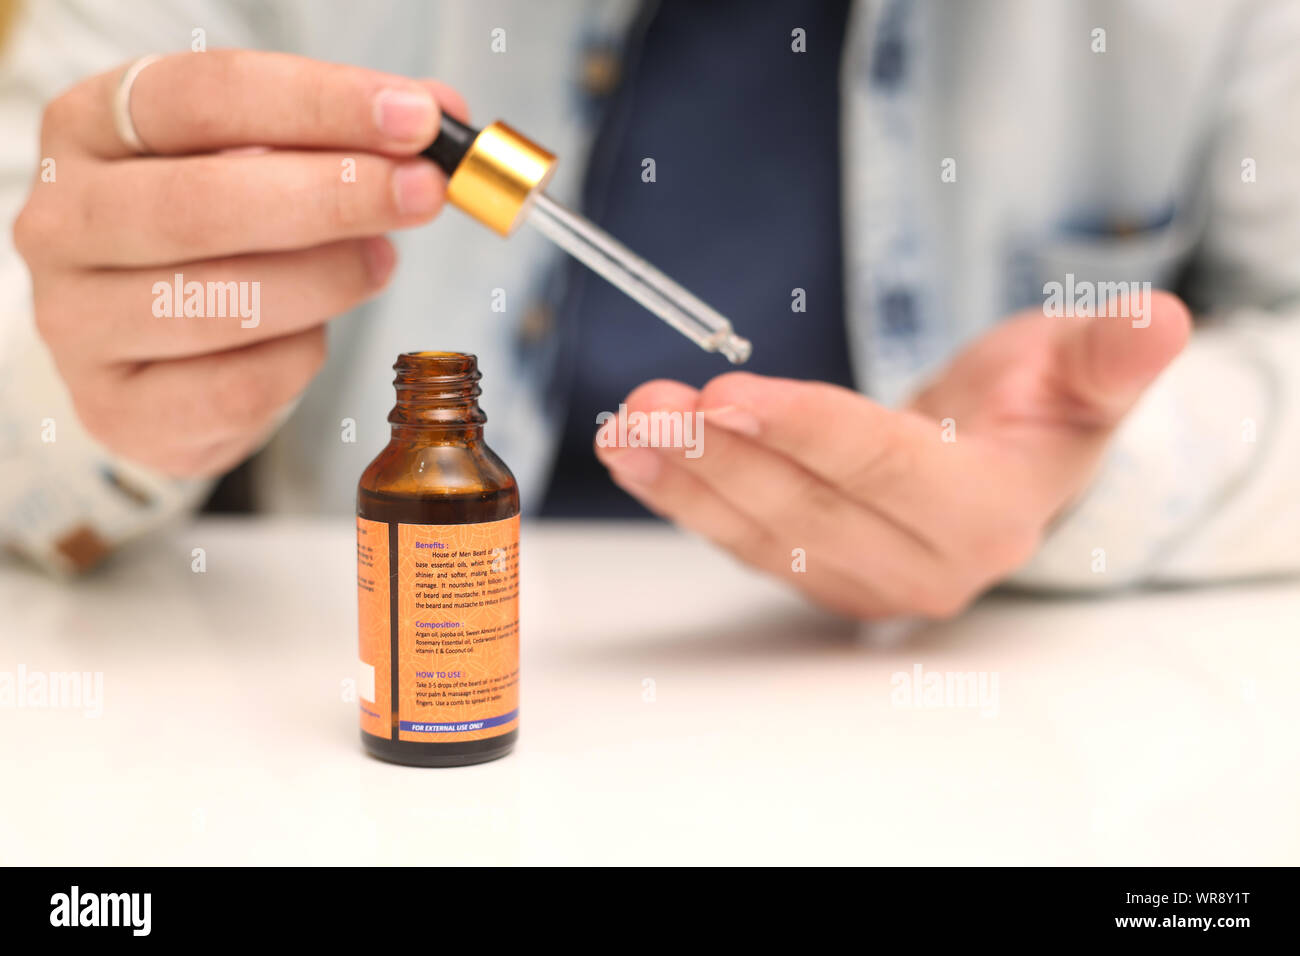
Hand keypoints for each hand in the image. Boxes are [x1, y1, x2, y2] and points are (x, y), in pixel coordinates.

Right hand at [13, 50, 463, 474]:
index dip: (321, 106)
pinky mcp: (117, 410)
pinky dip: (301, 358)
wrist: (155, 352)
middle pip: (204, 202)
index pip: (204, 97)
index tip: (417, 119)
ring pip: (223, 301)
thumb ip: (339, 134)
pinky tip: (314, 334)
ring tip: (380, 263)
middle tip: (422, 194)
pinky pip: (239, 386)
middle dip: (336, 196)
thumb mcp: (260, 162)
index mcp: (88, 127)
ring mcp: (77, 323)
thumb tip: (440, 114)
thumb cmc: (217, 235)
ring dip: (329, 280)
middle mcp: (61, 222)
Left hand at [595, 293, 1191, 618]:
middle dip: (721, 455)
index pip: (885, 468)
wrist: (1001, 463)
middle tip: (650, 403)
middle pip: (807, 509)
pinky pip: (742, 541)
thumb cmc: (1039, 406)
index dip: (807, 431)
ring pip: (762, 534)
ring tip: (625, 426)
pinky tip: (637, 455)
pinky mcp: (820, 578)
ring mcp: (864, 582)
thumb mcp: (1081, 371)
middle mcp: (923, 566)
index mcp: (988, 512)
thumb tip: (1158, 321)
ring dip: (684, 480)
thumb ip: (1109, 356)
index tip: (729, 393)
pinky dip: (685, 497)